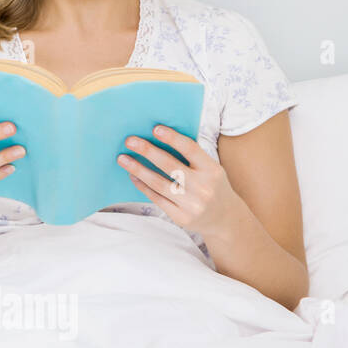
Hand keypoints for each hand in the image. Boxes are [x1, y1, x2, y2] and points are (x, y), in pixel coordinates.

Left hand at [117, 125, 244, 241]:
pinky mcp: (181, 217)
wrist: (226, 219)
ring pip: (158, 183)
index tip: (155, 128)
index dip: (172, 138)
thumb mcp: (212, 170)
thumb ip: (192, 157)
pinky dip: (143, 186)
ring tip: (122, 158)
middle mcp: (204, 187)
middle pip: (170, 165)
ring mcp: (192, 204)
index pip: (191, 149)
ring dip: (138, 169)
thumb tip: (159, 137)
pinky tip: (132, 176)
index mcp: (213, 171)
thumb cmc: (212, 186)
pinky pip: (157, 198)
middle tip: (129, 141)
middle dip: (147, 151)